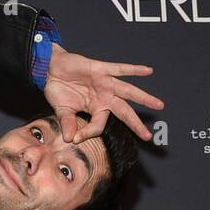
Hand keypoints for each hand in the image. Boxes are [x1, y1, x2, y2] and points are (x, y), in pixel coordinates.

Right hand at [43, 45, 163, 143]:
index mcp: (95, 108)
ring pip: (128, 92)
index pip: (98, 125)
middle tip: (148, 136)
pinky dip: (134, 70)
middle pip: (124, 112)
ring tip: (159, 105)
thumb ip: (67, 123)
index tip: (76, 138)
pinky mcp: (101, 69)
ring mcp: (105, 83)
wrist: (50, 69)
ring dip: (144, 98)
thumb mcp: (62, 110)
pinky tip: (148, 71)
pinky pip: (120, 69)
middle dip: (136, 124)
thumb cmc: (57, 89)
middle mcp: (104, 97)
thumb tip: (68, 139)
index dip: (88, 133)